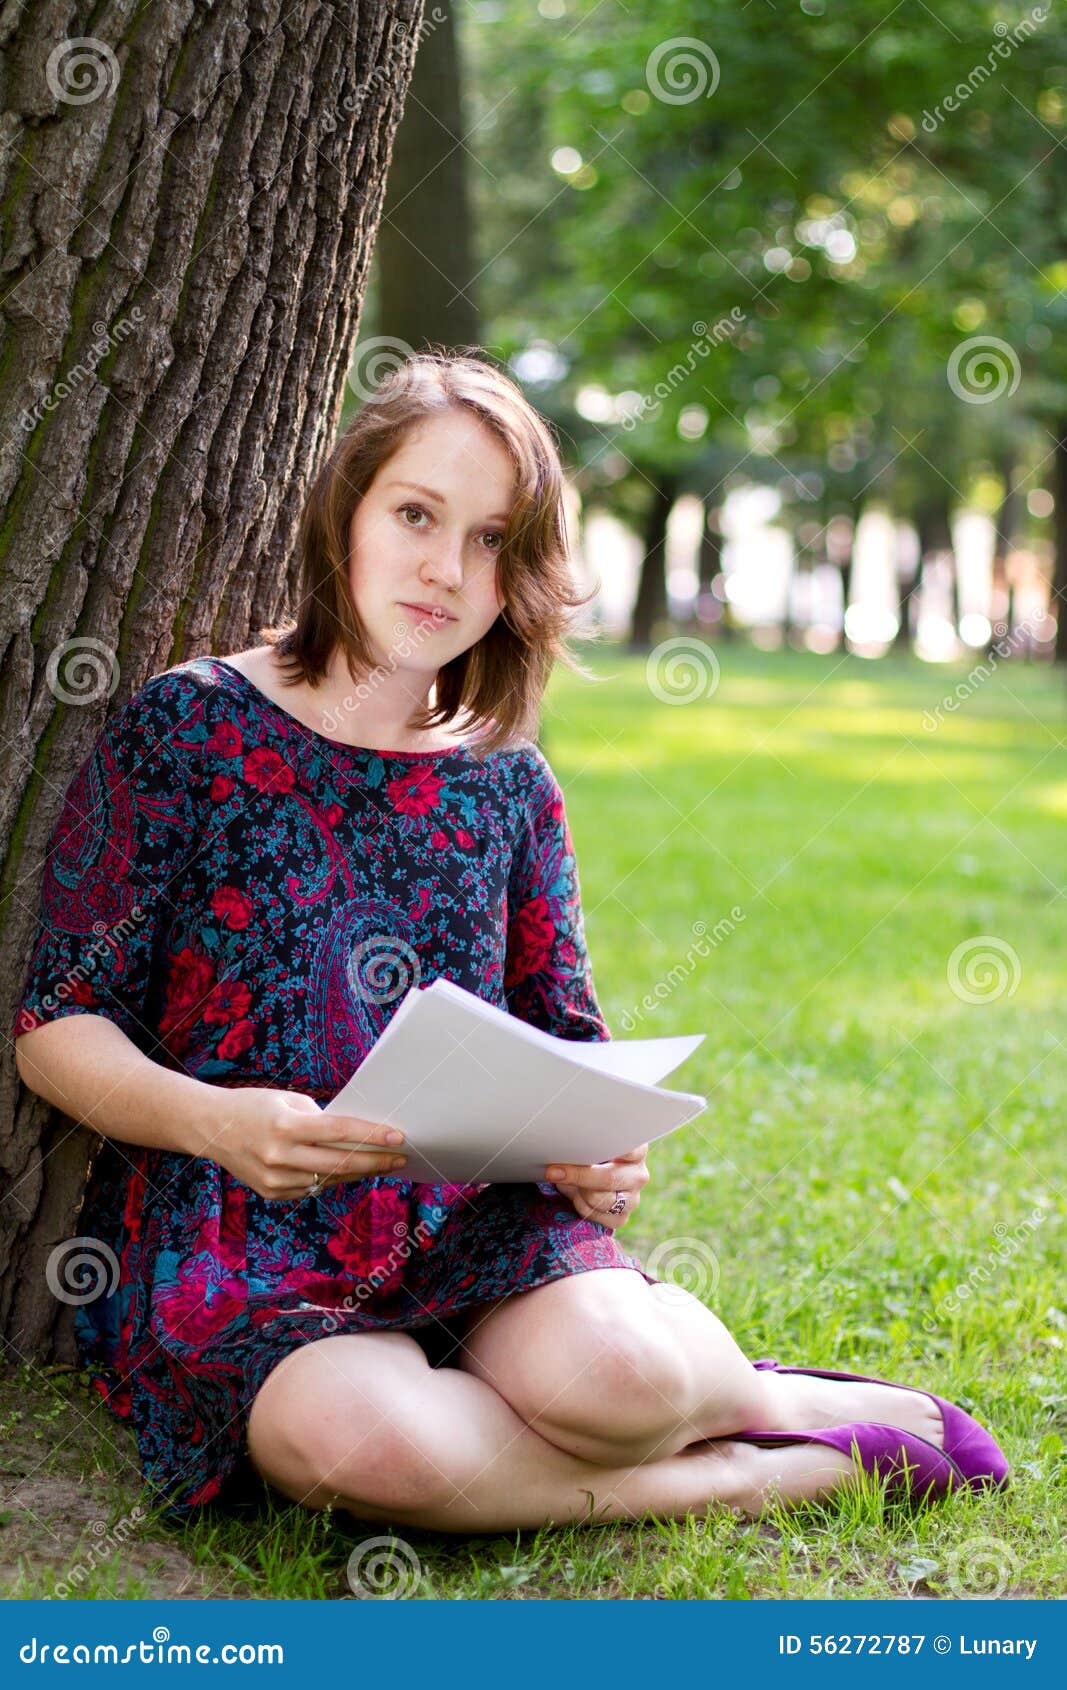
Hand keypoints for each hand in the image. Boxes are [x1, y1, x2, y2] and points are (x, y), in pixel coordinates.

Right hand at [203, 1086, 407, 1200]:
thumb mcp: (288, 1101)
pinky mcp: (272, 1192)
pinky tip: (346, 1169)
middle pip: (339, 1162)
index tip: (398, 1137)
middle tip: (400, 1158)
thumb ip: (320, 1119)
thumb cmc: (255, 1106)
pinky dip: (330, 1178)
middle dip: (375, 1161)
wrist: (212, 1128)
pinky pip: (312, 1187)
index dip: (371, 1135)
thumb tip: (354, 1136)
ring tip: (381, 1164)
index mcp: (285, 1126)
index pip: (338, 1132)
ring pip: (329, 1179)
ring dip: (357, 1172)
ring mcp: (275, 1179)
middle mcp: (279, 1156)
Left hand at [544, 1142, 649, 1228]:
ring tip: (569, 1181)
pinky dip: (579, 1205)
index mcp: (637, 1151)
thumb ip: (586, 1144)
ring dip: (577, 1191)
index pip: (629, 1148)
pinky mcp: (621, 1218)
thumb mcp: (591, 1145)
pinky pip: (593, 1215)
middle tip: (553, 1171)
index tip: (581, 1146)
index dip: (604, 1148)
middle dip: (578, 1175)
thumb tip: (562, 1145)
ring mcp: (633, 1199)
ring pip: (598, 1199)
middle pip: (609, 1178)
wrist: (591, 1177)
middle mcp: (639, 1175)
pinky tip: (578, 1195)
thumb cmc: (591, 1155)